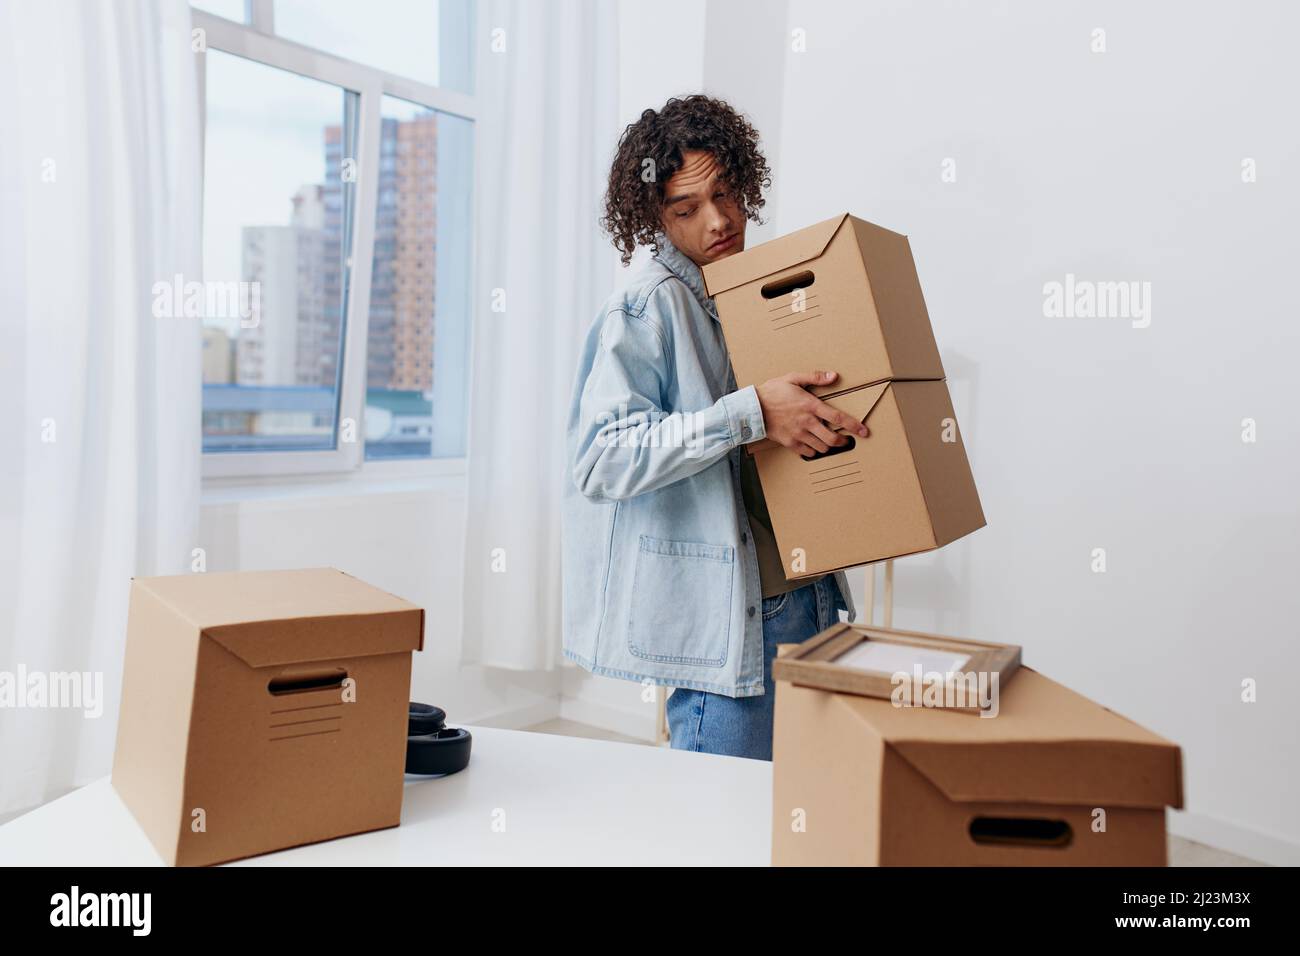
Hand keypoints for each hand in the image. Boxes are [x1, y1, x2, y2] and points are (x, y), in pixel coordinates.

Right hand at [755, 370, 870, 457]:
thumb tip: (834, 376)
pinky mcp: (790, 443)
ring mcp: (798, 434)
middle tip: (845, 440)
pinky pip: (807, 453)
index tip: (864, 432)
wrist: (752, 408)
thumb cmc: (772, 392)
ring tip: (827, 441)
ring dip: (828, 446)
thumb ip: (815, 377)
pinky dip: (813, 451)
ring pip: (821, 447)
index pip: (838, 418)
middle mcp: (807, 422)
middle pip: (832, 439)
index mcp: (811, 405)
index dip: (854, 426)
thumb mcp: (793, 378)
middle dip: (842, 441)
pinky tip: (812, 444)